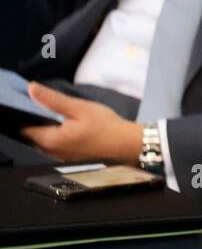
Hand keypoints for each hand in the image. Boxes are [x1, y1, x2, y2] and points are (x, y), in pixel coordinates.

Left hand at [20, 83, 144, 162]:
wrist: (128, 145)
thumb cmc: (105, 126)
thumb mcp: (79, 108)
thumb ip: (53, 100)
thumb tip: (30, 89)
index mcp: (49, 140)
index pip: (25, 127)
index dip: (28, 113)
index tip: (38, 102)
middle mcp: (51, 152)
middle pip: (34, 134)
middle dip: (39, 120)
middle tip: (53, 107)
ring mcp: (61, 157)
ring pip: (45, 139)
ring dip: (49, 127)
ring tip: (62, 115)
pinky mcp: (70, 159)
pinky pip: (56, 144)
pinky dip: (59, 134)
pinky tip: (71, 127)